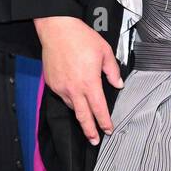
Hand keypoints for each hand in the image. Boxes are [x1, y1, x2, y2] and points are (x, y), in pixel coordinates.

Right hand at [35, 16, 122, 145]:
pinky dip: (70, 99)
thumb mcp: (105, 51)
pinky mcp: (51, 83)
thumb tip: (118, 84)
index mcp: (89, 82)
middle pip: (83, 117)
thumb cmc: (81, 38)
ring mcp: (61, 87)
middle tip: (94, 140)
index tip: (108, 130)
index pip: (99, 109)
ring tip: (86, 118)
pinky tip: (74, 96)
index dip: (104, 122)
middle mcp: (74, 88)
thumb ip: (112, 71)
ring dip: (80, 113)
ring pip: (72, 106)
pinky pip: (62, 96)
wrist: (57, 30)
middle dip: (89, 131)